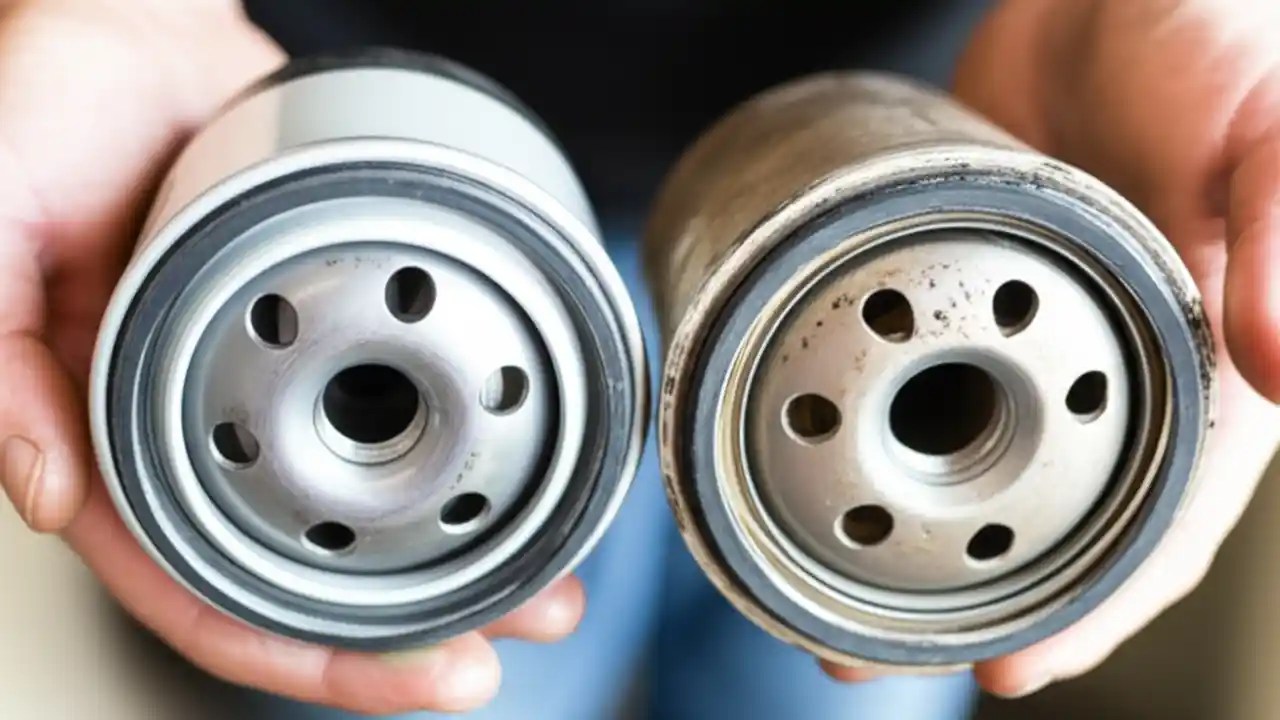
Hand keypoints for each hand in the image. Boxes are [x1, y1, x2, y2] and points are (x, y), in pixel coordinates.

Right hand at [0, 0, 582, 712]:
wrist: (124, 25)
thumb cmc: (37, 119)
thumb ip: (1, 371)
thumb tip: (49, 500)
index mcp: (112, 441)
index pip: (206, 593)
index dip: (305, 653)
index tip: (412, 677)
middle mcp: (197, 433)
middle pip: (310, 571)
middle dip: (413, 626)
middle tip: (512, 642)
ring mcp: (274, 385)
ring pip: (372, 506)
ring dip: (461, 556)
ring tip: (550, 588)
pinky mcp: (332, 328)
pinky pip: (403, 406)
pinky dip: (462, 453)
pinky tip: (525, 476)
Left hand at [823, 0, 1279, 695]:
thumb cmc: (1216, 38)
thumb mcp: (1267, 131)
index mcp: (1211, 373)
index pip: (1159, 528)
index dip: (1090, 609)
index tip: (1011, 669)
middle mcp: (1117, 379)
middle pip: (1039, 528)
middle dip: (957, 603)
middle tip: (856, 655)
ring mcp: (1022, 345)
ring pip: (958, 475)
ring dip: (888, 546)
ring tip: (807, 601)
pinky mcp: (950, 300)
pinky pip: (900, 392)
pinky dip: (858, 448)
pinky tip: (803, 481)